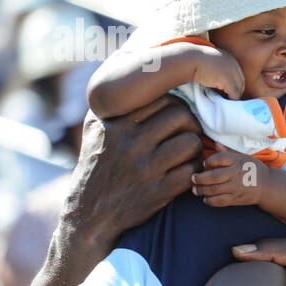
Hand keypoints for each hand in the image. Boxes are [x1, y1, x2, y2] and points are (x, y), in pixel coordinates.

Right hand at [70, 95, 201, 244]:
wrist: (90, 214)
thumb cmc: (96, 165)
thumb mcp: (95, 128)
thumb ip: (113, 103)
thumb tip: (134, 72)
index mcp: (116, 123)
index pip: (163, 98)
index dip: (177, 104)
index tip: (177, 114)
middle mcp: (130, 143)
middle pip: (182, 116)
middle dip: (192, 123)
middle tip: (188, 132)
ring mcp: (146, 168)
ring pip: (191, 142)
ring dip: (195, 147)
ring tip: (186, 152)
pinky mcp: (159, 191)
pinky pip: (192, 170)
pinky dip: (193, 170)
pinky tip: (183, 171)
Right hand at [189, 45, 244, 98]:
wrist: (190, 59)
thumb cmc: (194, 61)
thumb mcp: (209, 62)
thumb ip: (215, 68)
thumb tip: (214, 78)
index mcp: (228, 58)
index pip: (237, 73)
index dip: (235, 83)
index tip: (230, 91)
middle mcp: (233, 64)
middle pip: (240, 81)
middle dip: (237, 90)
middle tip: (230, 99)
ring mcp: (232, 72)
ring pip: (239, 88)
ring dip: (234, 96)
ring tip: (228, 102)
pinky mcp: (228, 80)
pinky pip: (234, 93)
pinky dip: (232, 99)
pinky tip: (226, 103)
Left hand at [192, 148, 265, 206]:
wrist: (267, 186)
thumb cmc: (253, 169)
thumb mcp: (243, 157)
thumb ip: (228, 152)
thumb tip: (215, 143)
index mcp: (237, 161)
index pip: (219, 159)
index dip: (208, 161)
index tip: (204, 164)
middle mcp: (235, 174)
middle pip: (213, 176)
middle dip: (199, 178)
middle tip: (193, 178)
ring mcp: (235, 188)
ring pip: (213, 190)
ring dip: (201, 190)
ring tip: (195, 190)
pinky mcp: (236, 199)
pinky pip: (219, 201)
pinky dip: (210, 201)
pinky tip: (205, 198)